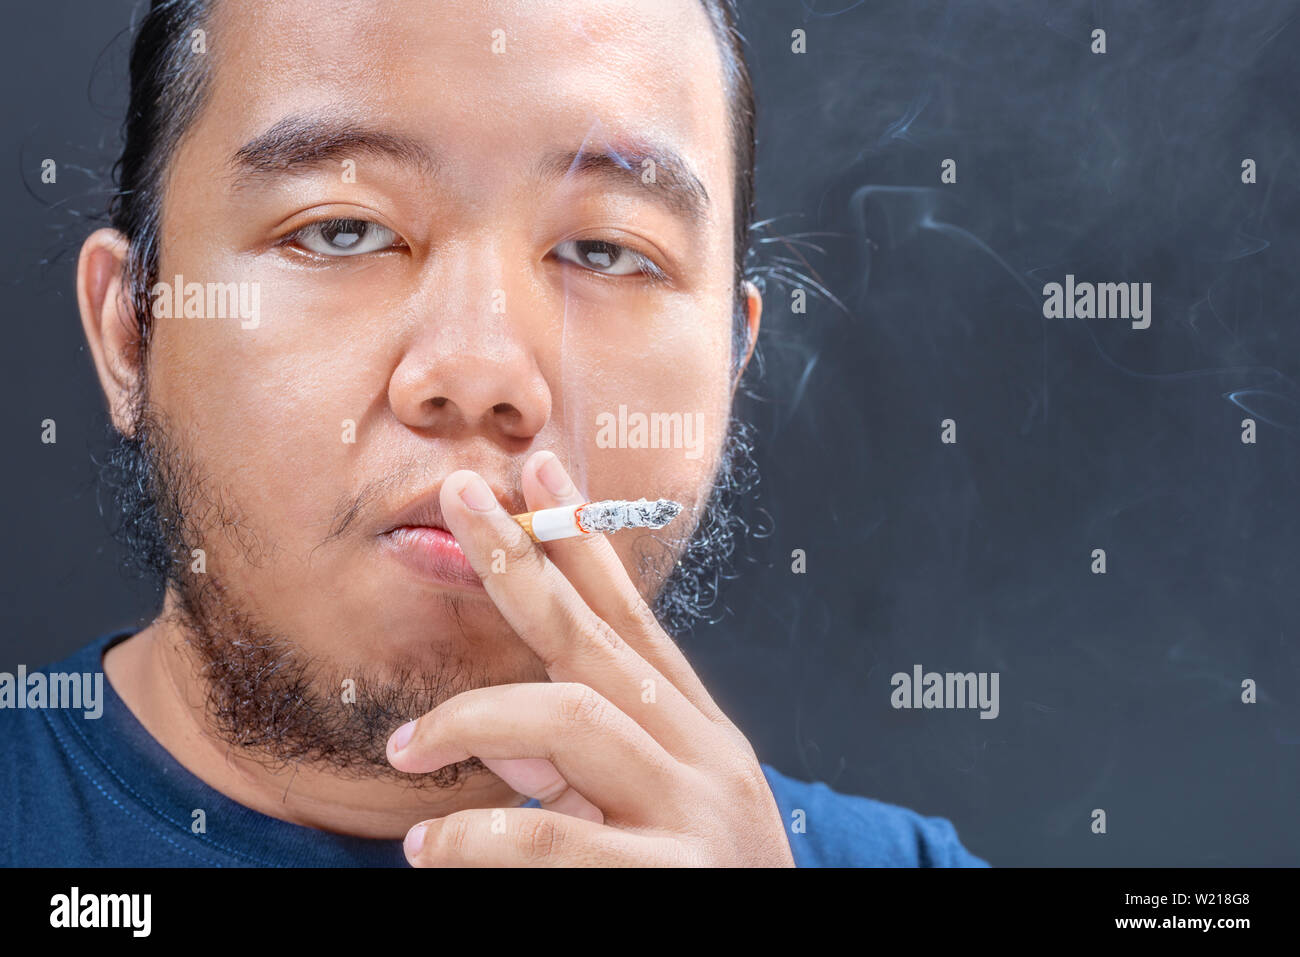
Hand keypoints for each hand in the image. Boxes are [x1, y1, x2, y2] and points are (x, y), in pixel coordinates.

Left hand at [385, 450, 794, 866]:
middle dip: (522, 563)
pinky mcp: (675, 877)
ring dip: (477, 715)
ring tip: (405, 748)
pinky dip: (481, 835)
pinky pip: (555, 839)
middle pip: (597, 638)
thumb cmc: (704, 880)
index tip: (538, 468)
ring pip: (575, 718)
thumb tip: (496, 727)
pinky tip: (431, 845)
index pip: (632, 616)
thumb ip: (582, 763)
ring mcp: (695, 813)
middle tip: (459, 503)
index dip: (581, 538)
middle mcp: (703, 754)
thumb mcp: (652, 809)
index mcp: (696, 730)